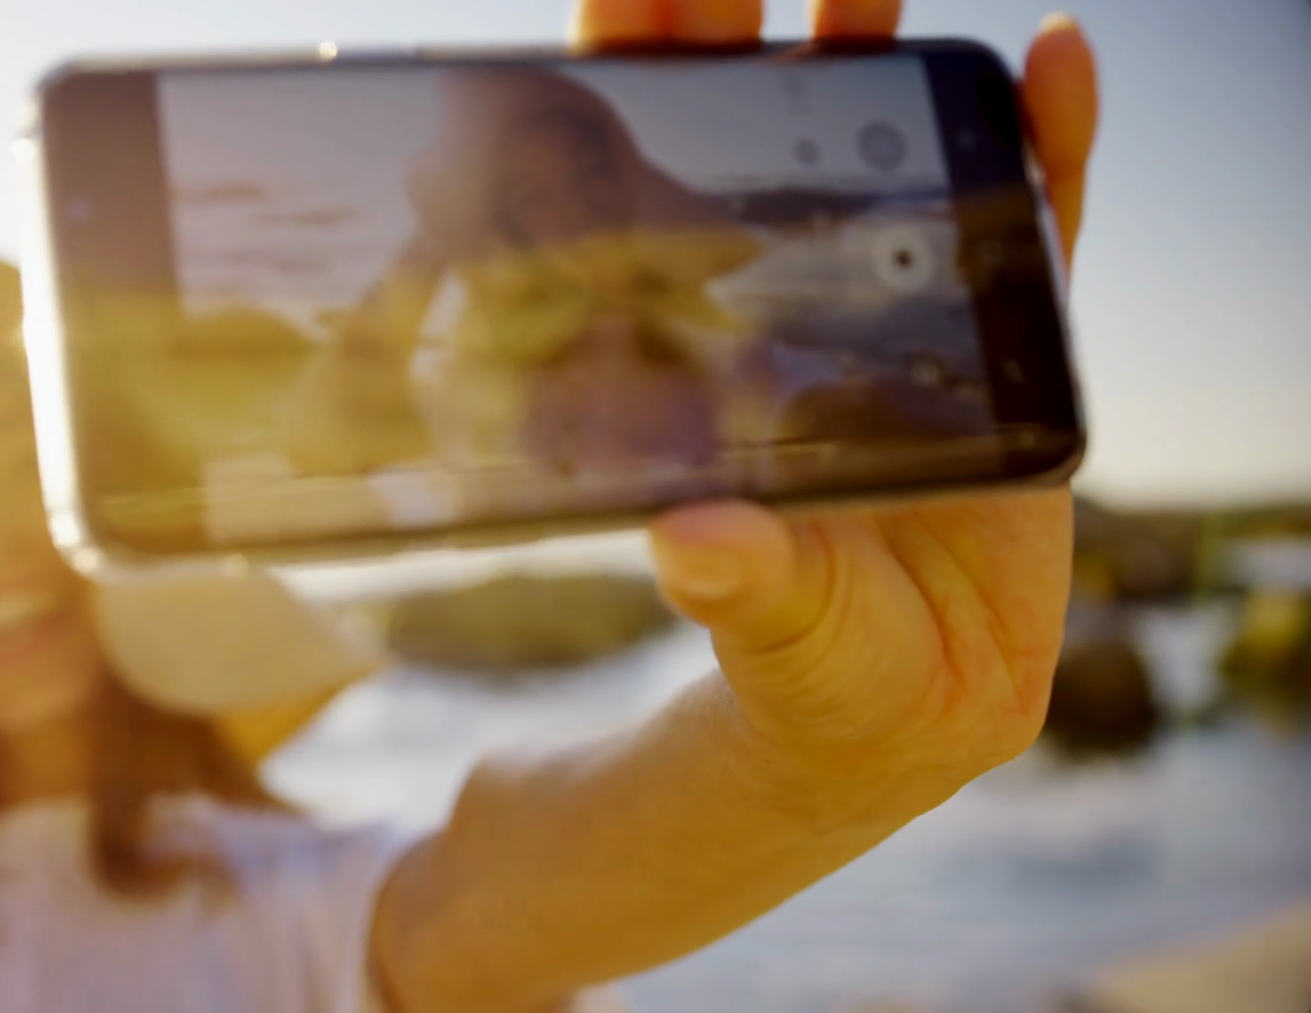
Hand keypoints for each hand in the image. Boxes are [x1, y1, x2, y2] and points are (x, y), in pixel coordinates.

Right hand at [618, 0, 1098, 806]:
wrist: (791, 726)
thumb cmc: (865, 692)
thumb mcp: (841, 664)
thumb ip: (781, 604)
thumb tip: (698, 540)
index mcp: (966, 404)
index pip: (1016, 244)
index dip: (1033, 148)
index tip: (1042, 52)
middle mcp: (872, 346)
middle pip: (861, 175)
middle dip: (829, 63)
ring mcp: (764, 344)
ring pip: (736, 193)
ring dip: (696, 88)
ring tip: (652, 7)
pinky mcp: (665, 369)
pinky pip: (623, 275)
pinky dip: (574, 200)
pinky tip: (516, 125)